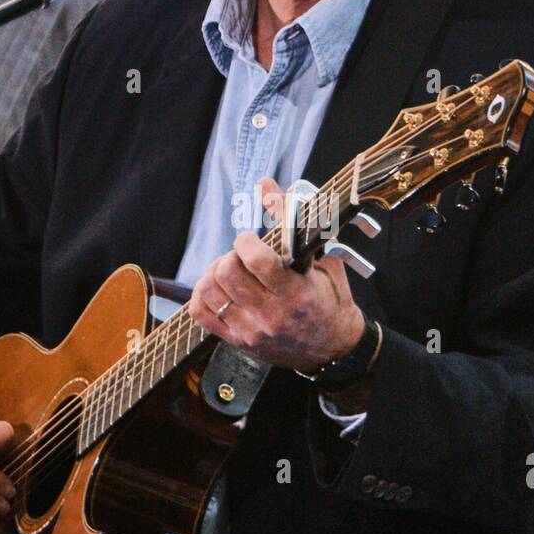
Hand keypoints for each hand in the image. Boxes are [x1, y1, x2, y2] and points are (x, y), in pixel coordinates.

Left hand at [189, 176, 365, 371]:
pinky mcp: (238, 341)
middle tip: (241, 257)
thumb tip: (265, 184)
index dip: (245, 242)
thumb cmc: (329, 299)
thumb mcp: (321, 260)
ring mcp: (252, 331)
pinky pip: (200, 313)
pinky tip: (220, 290)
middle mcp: (272, 315)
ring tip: (231, 272)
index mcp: (296, 293)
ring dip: (215, 273)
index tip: (250, 241)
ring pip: (209, 291)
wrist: (333, 348)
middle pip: (226, 273)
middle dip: (230, 256)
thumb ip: (291, 220)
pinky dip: (203, 295)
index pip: (256, 260)